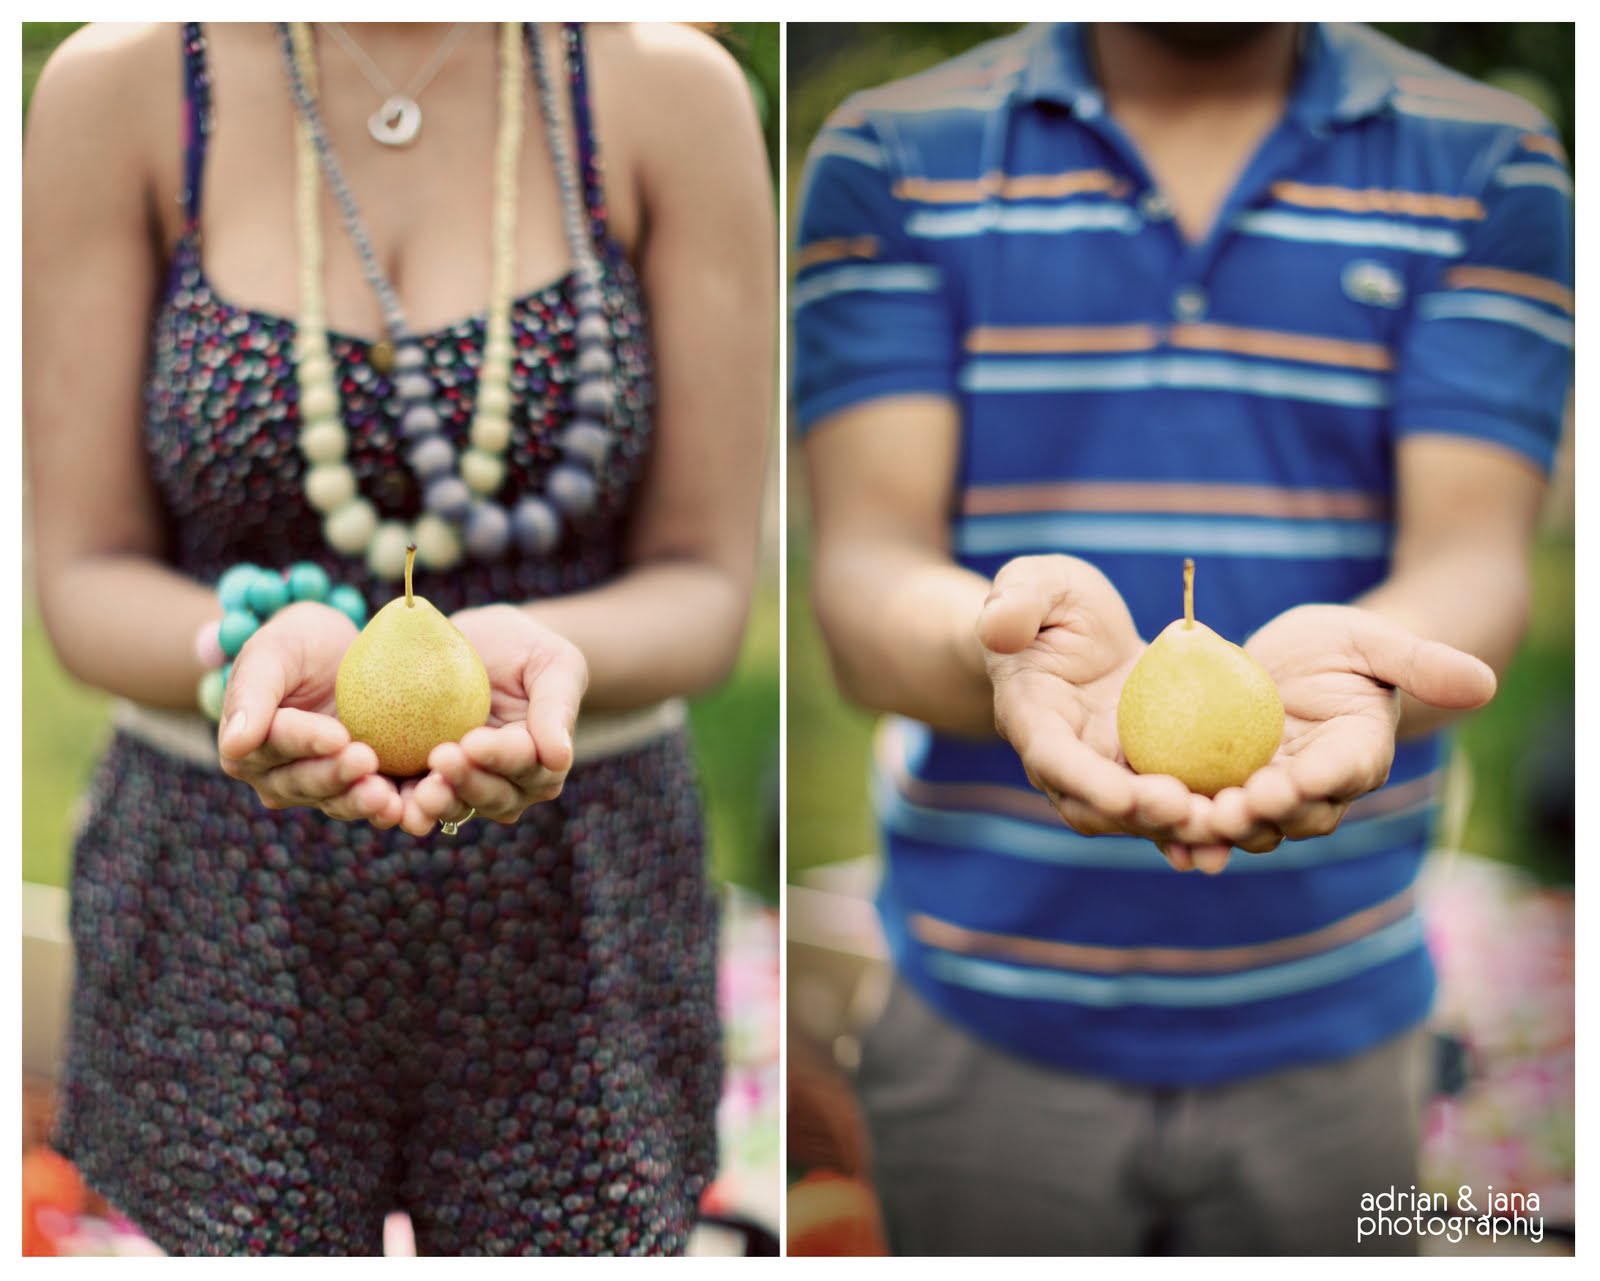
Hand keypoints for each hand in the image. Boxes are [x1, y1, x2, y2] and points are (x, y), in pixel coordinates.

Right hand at [218, 601, 402, 825]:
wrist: (338, 652)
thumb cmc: (296, 644)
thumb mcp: (271, 652)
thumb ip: (251, 693)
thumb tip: (233, 747)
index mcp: (249, 746)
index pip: (277, 743)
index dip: (306, 742)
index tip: (336, 735)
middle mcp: (280, 777)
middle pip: (307, 780)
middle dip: (337, 774)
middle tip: (367, 761)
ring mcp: (322, 787)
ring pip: (339, 800)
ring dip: (362, 801)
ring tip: (387, 795)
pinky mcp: (362, 788)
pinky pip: (373, 803)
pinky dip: (392, 809)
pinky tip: (409, 808)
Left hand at [396, 604, 588, 836]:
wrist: (477, 643)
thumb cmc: (525, 649)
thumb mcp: (554, 663)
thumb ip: (557, 707)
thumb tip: (560, 756)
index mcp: (543, 760)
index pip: (527, 764)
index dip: (501, 757)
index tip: (474, 742)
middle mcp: (509, 785)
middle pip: (493, 796)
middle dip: (468, 782)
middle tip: (441, 759)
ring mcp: (467, 788)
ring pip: (456, 807)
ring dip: (436, 804)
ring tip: (416, 793)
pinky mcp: (426, 783)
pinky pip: (415, 803)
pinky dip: (400, 806)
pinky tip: (384, 798)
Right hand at [978, 556, 1209, 847]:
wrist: (1070, 631)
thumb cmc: (1046, 601)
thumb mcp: (1032, 583)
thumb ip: (1015, 601)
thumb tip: (1000, 628)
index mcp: (1030, 716)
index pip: (1052, 757)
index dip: (1085, 781)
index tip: (1123, 796)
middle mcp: (1065, 758)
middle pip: (1096, 806)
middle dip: (1139, 818)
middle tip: (1189, 812)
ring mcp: (1105, 770)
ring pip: (1137, 817)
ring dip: (1178, 830)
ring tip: (1224, 827)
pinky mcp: (1143, 770)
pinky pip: (1171, 804)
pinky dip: (1201, 821)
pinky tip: (1245, 824)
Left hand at [1195, 604, 1496, 868]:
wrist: (1298, 661)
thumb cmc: (1344, 646)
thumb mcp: (1375, 641)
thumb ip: (1420, 662)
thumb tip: (1483, 683)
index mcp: (1358, 753)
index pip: (1343, 774)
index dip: (1315, 783)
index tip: (1283, 782)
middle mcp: (1318, 786)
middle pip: (1294, 815)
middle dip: (1262, 817)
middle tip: (1226, 809)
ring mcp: (1272, 793)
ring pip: (1249, 825)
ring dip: (1219, 829)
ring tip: (1188, 820)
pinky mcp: (1229, 788)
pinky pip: (1209, 812)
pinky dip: (1187, 823)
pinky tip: (1154, 823)